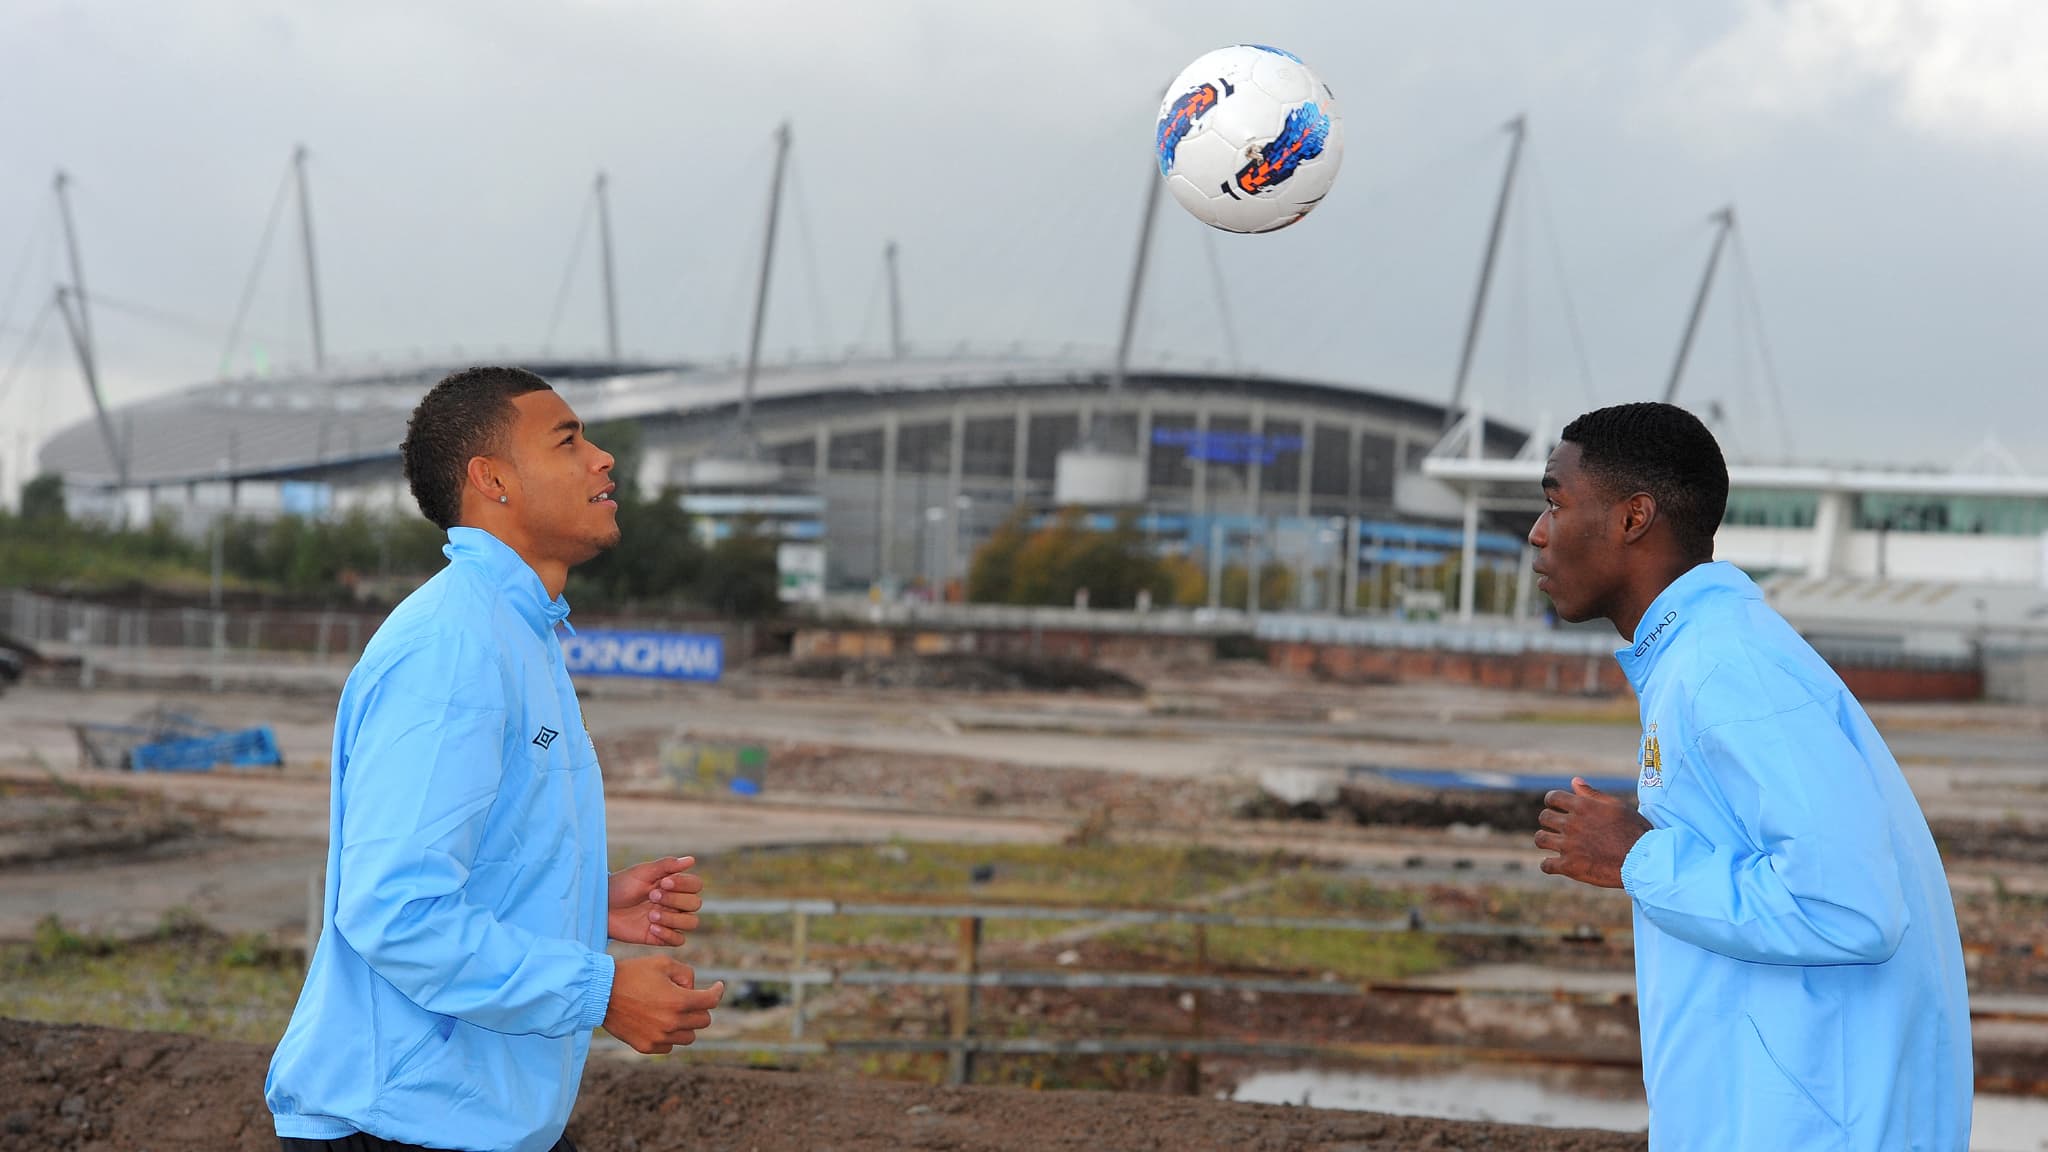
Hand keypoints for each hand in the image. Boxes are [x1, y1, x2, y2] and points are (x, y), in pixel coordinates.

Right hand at [601, 955, 724, 1054]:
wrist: (600, 993)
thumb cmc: (632, 973)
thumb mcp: (663, 962)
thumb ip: (686, 973)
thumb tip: (694, 989)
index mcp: (679, 1001)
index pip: (711, 1001)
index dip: (717, 991)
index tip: (717, 987)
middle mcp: (672, 1023)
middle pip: (703, 1020)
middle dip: (699, 1007)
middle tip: (685, 996)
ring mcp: (659, 1038)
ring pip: (689, 1036)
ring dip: (686, 1024)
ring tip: (672, 1010)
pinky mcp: (646, 1047)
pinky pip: (669, 1046)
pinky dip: (670, 1036)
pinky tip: (659, 1022)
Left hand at [609, 855, 702, 946]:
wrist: (601, 907)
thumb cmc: (621, 886)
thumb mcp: (642, 872)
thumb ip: (667, 866)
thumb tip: (692, 860)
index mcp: (673, 886)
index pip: (696, 885)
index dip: (684, 885)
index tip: (663, 882)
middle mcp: (675, 903)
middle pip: (695, 904)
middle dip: (675, 899)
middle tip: (652, 896)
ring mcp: (669, 920)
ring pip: (691, 922)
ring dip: (673, 918)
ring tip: (651, 914)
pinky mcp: (660, 937)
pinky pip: (679, 940)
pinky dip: (668, 934)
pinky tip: (651, 928)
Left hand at [1534, 777, 1650, 888]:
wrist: (1643, 860)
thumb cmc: (1635, 831)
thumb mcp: (1617, 806)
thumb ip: (1592, 794)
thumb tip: (1574, 781)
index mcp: (1582, 806)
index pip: (1552, 797)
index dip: (1552, 802)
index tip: (1556, 808)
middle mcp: (1572, 824)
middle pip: (1544, 817)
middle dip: (1549, 821)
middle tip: (1558, 828)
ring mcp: (1569, 845)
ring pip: (1540, 839)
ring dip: (1545, 840)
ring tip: (1553, 844)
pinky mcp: (1570, 866)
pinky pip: (1546, 865)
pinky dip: (1548, 865)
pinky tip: (1555, 864)